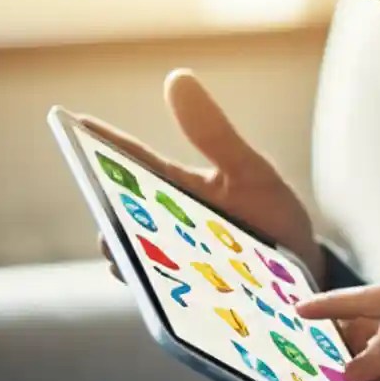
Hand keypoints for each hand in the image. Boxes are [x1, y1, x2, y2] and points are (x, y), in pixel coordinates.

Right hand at [87, 69, 322, 283]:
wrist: (304, 275)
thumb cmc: (273, 216)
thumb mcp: (250, 172)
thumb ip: (214, 134)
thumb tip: (176, 76)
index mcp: (173, 188)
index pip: (128, 161)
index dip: (100, 143)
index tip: (75, 124)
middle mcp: (160, 226)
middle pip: (119, 215)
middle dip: (113, 213)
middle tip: (113, 210)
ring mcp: (167, 265)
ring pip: (133, 260)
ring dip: (136, 259)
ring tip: (142, 258)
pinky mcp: (179, 304)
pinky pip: (161, 300)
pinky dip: (163, 295)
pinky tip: (174, 294)